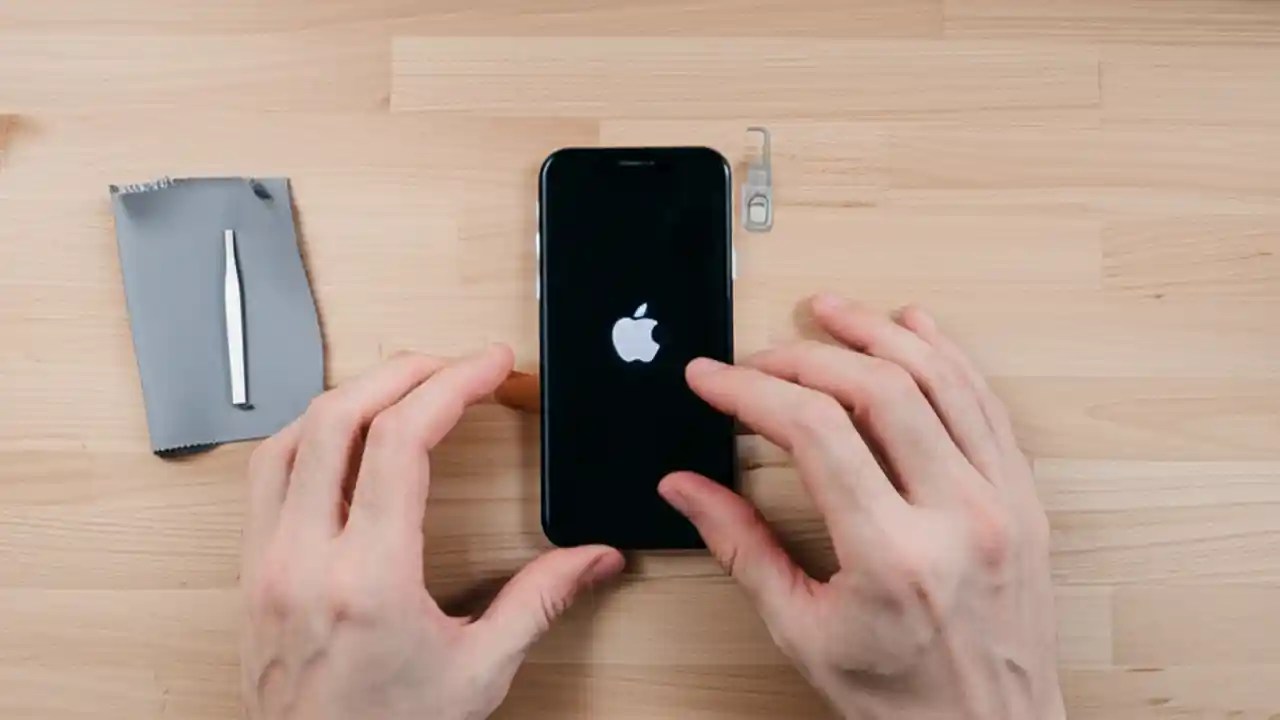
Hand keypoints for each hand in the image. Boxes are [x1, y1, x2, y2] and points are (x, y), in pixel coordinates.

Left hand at [240, 345, 623, 719]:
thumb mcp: (478, 673)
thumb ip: (539, 603)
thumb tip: (595, 558)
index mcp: (370, 580)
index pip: (402, 441)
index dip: (452, 384)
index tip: (487, 366)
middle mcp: (306, 560)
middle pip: (342, 417)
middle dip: (405, 371)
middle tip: (454, 365)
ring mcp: (269, 562)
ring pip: (292, 435)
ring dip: (351, 394)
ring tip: (402, 385)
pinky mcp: (252, 571)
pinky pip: (266, 472)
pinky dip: (307, 432)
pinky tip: (342, 433)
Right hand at [659, 296, 1062, 719]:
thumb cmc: (901, 700)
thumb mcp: (802, 632)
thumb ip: (740, 548)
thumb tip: (685, 488)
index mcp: (892, 556)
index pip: (814, 431)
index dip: (750, 391)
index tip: (712, 379)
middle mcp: (958, 517)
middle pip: (878, 388)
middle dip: (805, 356)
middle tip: (760, 354)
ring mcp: (1002, 503)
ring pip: (942, 379)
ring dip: (880, 333)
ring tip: (832, 311)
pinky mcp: (1024, 500)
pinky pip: (988, 404)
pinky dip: (948, 356)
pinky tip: (915, 331)